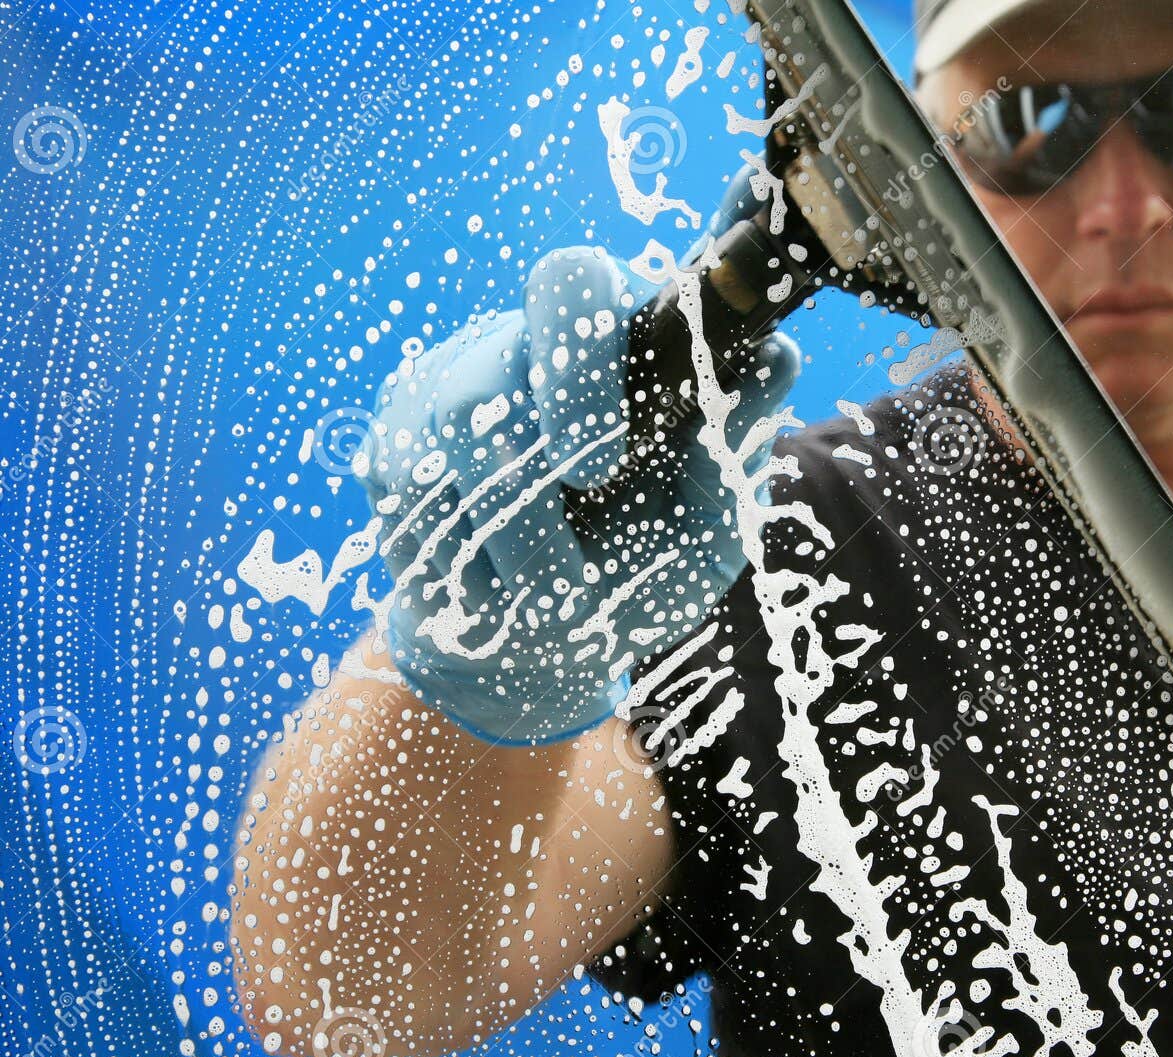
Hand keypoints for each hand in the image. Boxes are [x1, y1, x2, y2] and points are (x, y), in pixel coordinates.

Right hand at [359, 233, 800, 743]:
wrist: (541, 649)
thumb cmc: (639, 575)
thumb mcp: (704, 530)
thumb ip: (730, 449)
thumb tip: (777, 357)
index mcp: (600, 344)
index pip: (570, 281)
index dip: (577, 353)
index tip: (600, 463)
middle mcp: (513, 349)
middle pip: (486, 363)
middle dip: (529, 455)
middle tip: (578, 517)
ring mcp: (438, 391)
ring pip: (446, 434)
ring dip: (509, 536)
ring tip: (549, 584)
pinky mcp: (386, 447)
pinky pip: (404, 495)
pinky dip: (461, 559)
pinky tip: (491, 581)